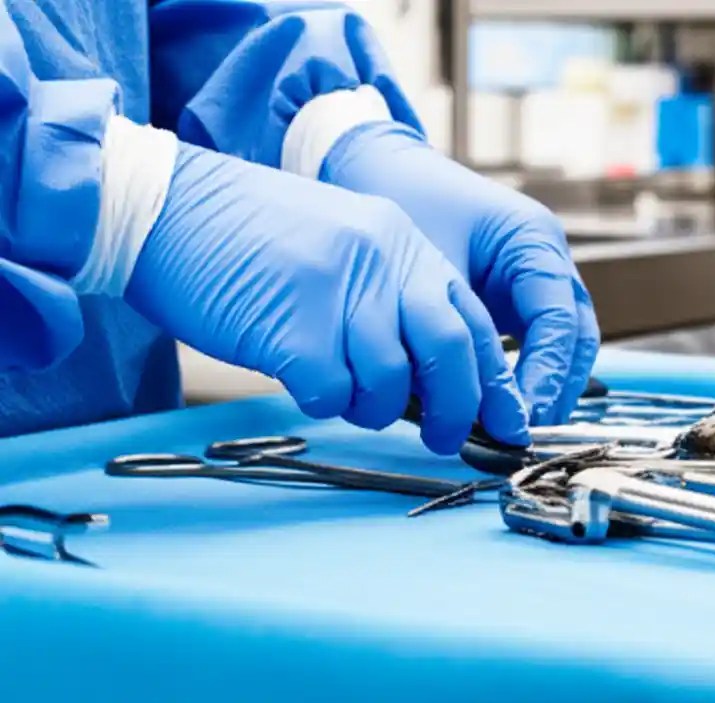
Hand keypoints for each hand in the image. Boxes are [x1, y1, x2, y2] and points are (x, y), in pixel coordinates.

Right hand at [124, 143, 529, 452]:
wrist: (167, 206)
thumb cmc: (250, 239)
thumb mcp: (343, 247)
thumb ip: (392, 297)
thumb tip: (435, 377)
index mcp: (402, 242)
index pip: (472, 319)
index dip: (493, 379)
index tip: (504, 421)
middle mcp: (383, 261)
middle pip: (450, 352)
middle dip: (458, 410)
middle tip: (446, 441)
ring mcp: (340, 291)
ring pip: (391, 383)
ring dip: (373, 408)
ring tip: (341, 389)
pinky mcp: (293, 325)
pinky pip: (331, 394)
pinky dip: (322, 402)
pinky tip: (298, 378)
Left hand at [319, 122, 599, 424]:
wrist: (379, 164)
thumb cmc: (403, 201)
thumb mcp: (430, 266)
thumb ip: (456, 328)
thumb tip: (468, 398)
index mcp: (534, 239)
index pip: (559, 318)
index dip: (547, 372)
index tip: (524, 414)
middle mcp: (547, 257)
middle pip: (576, 334)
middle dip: (556, 386)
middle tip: (523, 430)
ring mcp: (537, 275)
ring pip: (563, 342)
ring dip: (546, 384)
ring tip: (513, 427)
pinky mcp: (516, 291)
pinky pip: (537, 339)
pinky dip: (526, 371)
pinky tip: (500, 403)